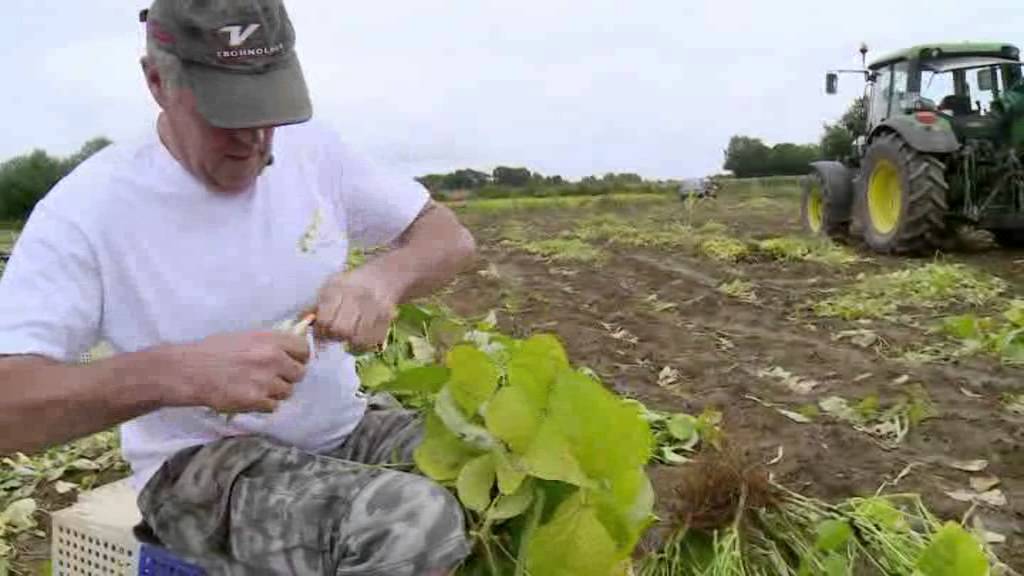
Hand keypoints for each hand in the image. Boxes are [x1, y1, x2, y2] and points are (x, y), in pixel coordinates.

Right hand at [162, 331, 309, 413]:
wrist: (190, 371)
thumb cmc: (213, 351)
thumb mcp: (245, 337)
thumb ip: (269, 343)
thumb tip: (289, 350)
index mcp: (271, 339)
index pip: (304, 350)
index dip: (298, 358)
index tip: (290, 362)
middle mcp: (273, 358)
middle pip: (299, 373)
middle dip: (288, 377)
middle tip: (273, 378)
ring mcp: (266, 380)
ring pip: (287, 392)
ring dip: (275, 392)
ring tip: (257, 388)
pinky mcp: (256, 400)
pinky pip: (273, 406)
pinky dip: (264, 404)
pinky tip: (249, 397)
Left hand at [312, 265, 398, 352]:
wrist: (382, 277)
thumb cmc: (351, 284)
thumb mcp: (330, 287)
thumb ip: (315, 305)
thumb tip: (302, 322)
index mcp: (338, 288)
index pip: (325, 319)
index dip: (320, 330)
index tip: (321, 330)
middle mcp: (357, 297)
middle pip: (341, 330)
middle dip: (335, 336)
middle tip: (335, 333)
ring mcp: (374, 308)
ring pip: (357, 338)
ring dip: (349, 340)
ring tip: (348, 334)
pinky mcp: (387, 318)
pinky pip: (372, 340)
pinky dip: (364, 342)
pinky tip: (361, 335)